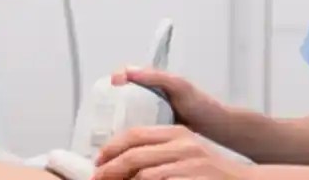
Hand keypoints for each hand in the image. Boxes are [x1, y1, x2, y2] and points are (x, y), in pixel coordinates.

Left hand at [92, 126, 251, 179]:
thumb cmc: (209, 174)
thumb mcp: (185, 154)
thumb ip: (159, 153)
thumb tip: (122, 163)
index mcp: (177, 133)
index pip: (135, 134)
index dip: (112, 148)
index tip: (98, 162)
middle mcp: (182, 144)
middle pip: (134, 155)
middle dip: (110, 170)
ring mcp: (189, 164)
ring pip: (143, 175)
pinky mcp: (193, 178)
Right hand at [110, 67, 226, 134]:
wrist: (213, 127)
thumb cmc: (200, 104)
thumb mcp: (179, 85)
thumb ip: (157, 77)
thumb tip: (129, 71)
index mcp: (152, 79)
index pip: (127, 72)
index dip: (117, 76)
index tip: (114, 83)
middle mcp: (148, 93)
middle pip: (121, 92)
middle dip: (111, 99)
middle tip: (107, 109)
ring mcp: (149, 109)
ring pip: (125, 110)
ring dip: (116, 115)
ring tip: (111, 124)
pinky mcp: (151, 125)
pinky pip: (133, 125)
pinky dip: (126, 128)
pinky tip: (124, 136)